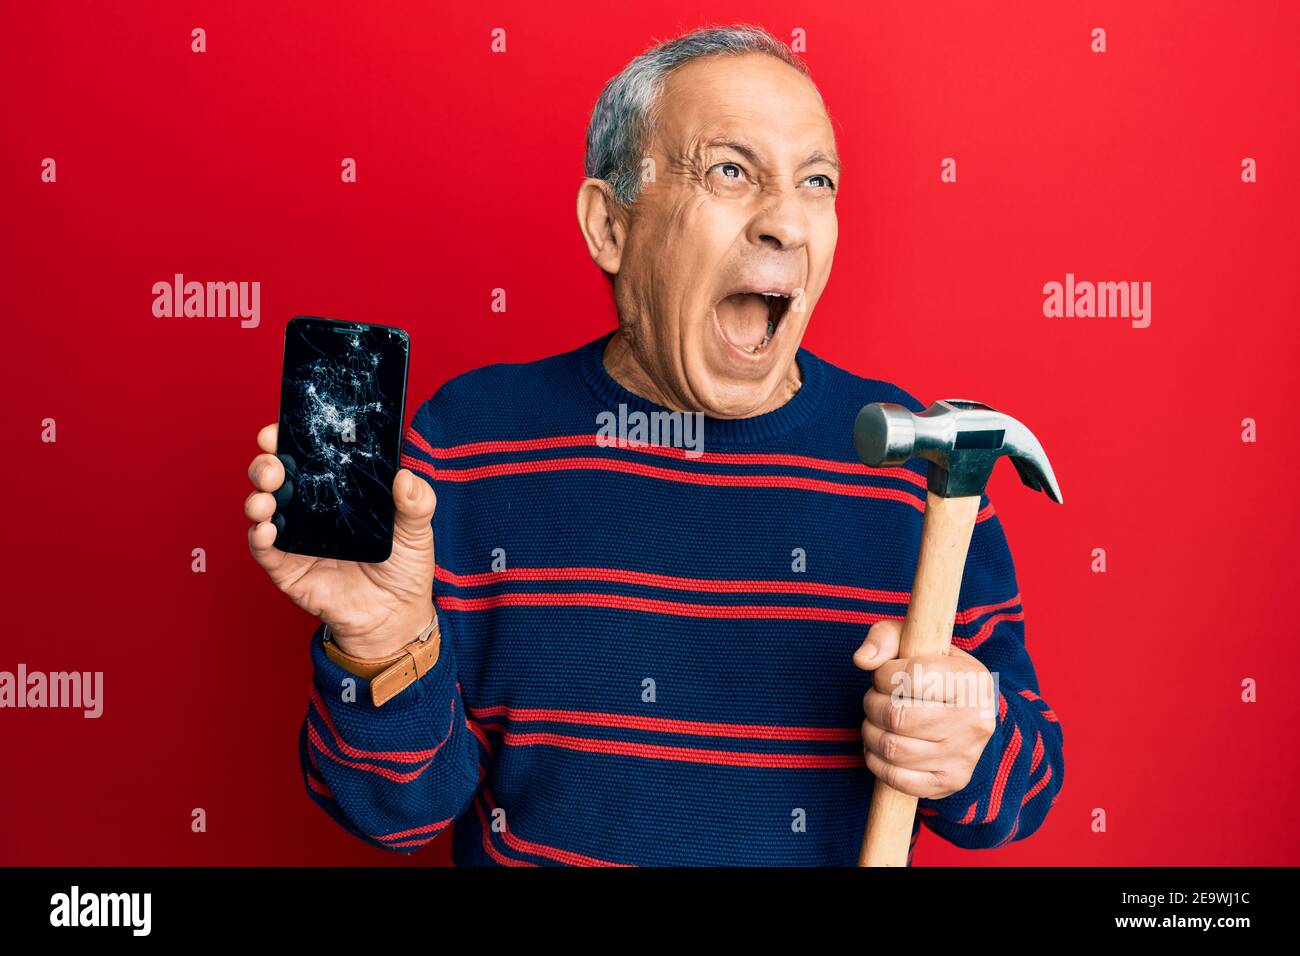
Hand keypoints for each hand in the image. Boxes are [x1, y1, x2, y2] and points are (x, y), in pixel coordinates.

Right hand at [244, 423, 436, 658]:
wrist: (396, 617)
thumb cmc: (404, 568)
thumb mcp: (418, 530)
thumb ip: (417, 502)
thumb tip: (405, 477)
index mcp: (339, 491)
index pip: (309, 456)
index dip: (291, 439)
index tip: (282, 427)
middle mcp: (312, 509)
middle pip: (277, 476)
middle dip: (267, 463)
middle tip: (273, 461)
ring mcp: (297, 538)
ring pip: (263, 508)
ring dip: (258, 496)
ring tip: (267, 496)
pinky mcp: (288, 569)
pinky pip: (265, 550)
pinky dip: (260, 537)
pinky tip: (268, 529)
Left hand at [852, 619, 997, 798]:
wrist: (967, 712)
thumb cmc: (933, 671)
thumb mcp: (915, 642)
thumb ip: (885, 638)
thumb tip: (862, 660)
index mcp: (971, 681)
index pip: (912, 676)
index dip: (884, 675)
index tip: (884, 675)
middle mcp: (974, 721)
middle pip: (897, 716)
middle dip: (872, 705)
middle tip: (875, 699)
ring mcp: (964, 756)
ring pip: (893, 748)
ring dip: (870, 733)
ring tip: (875, 721)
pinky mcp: (950, 782)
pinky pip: (897, 779)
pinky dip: (876, 762)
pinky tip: (880, 747)